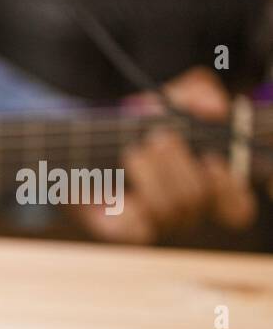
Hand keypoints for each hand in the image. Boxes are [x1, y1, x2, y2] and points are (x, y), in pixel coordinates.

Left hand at [75, 67, 255, 243]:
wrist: (91, 146)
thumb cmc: (144, 125)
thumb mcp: (171, 100)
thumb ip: (199, 95)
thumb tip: (214, 108)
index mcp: (211, 188)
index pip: (238, 209)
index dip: (228, 188)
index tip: (210, 158)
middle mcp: (189, 212)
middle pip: (194, 199)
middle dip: (175, 163)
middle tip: (157, 138)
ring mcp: (159, 226)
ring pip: (166, 210)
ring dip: (149, 174)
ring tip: (133, 151)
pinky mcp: (127, 234)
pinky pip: (136, 228)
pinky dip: (125, 201)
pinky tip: (117, 182)